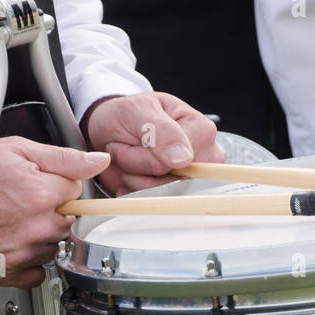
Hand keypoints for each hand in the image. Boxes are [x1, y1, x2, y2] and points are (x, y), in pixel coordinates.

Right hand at [0, 136, 109, 287]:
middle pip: (68, 222)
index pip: (77, 193)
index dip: (59, 185)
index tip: (41, 184)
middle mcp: (35, 228)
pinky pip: (38, 273)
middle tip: (23, 201)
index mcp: (41, 194)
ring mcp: (22, 253)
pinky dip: (30, 261)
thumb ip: (63, 158)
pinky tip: (13, 243)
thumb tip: (99, 161)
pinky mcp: (8, 273)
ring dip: (42, 236)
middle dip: (53, 211)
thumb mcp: (15, 150)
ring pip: (55, 247)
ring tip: (13, 220)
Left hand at [83, 92, 224, 195]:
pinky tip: (130, 172)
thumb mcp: (138, 110)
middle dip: (139, 166)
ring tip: (129, 156)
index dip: (148, 154)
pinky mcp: (172, 196)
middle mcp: (203, 159)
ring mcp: (189, 180)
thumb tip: (184, 159)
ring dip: (132, 177)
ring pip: (156, 193)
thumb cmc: (128, 115)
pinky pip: (148, 204)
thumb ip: (161, 131)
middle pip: (168, 181)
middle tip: (130, 146)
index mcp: (202, 130)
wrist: (110, 128)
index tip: (137, 135)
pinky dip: (130, 190)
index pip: (179, 161)